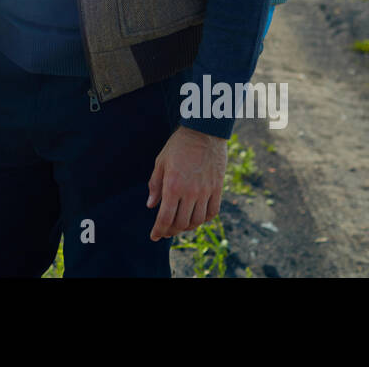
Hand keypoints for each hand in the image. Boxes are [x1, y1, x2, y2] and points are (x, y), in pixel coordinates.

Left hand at [146, 126, 225, 240]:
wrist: (204, 132)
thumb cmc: (178, 145)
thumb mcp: (161, 162)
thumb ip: (155, 185)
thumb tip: (151, 206)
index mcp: (173, 185)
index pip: (165, 217)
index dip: (159, 230)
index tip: (154, 236)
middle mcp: (190, 192)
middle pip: (181, 223)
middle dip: (171, 231)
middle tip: (165, 231)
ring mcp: (206, 191)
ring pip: (197, 221)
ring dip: (187, 227)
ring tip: (180, 225)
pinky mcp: (217, 189)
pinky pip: (212, 212)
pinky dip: (204, 219)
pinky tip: (196, 218)